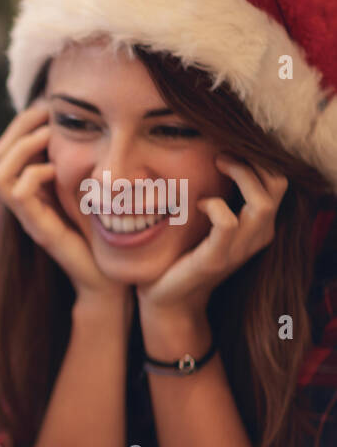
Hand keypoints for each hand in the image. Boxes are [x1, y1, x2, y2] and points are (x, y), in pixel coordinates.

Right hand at [0, 101, 124, 304]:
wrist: (110, 278)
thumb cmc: (106, 232)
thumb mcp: (93, 185)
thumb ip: (84, 160)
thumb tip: (92, 123)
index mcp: (33, 186)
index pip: (8, 145)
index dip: (24, 120)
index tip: (50, 102)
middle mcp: (24, 200)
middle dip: (20, 126)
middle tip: (48, 110)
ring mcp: (28, 216)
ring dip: (22, 148)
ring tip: (50, 135)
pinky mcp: (38, 229)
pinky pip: (18, 195)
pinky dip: (34, 174)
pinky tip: (57, 168)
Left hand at [138, 154, 287, 324]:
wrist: (168, 299)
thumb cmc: (183, 255)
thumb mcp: (207, 223)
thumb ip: (218, 198)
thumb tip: (212, 158)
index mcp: (258, 225)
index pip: (278, 182)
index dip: (260, 159)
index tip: (232, 147)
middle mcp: (257, 236)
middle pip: (278, 186)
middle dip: (254, 161)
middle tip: (223, 154)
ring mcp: (240, 249)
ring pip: (262, 202)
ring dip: (241, 175)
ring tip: (218, 164)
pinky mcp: (216, 258)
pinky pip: (228, 223)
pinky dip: (214, 205)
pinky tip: (199, 203)